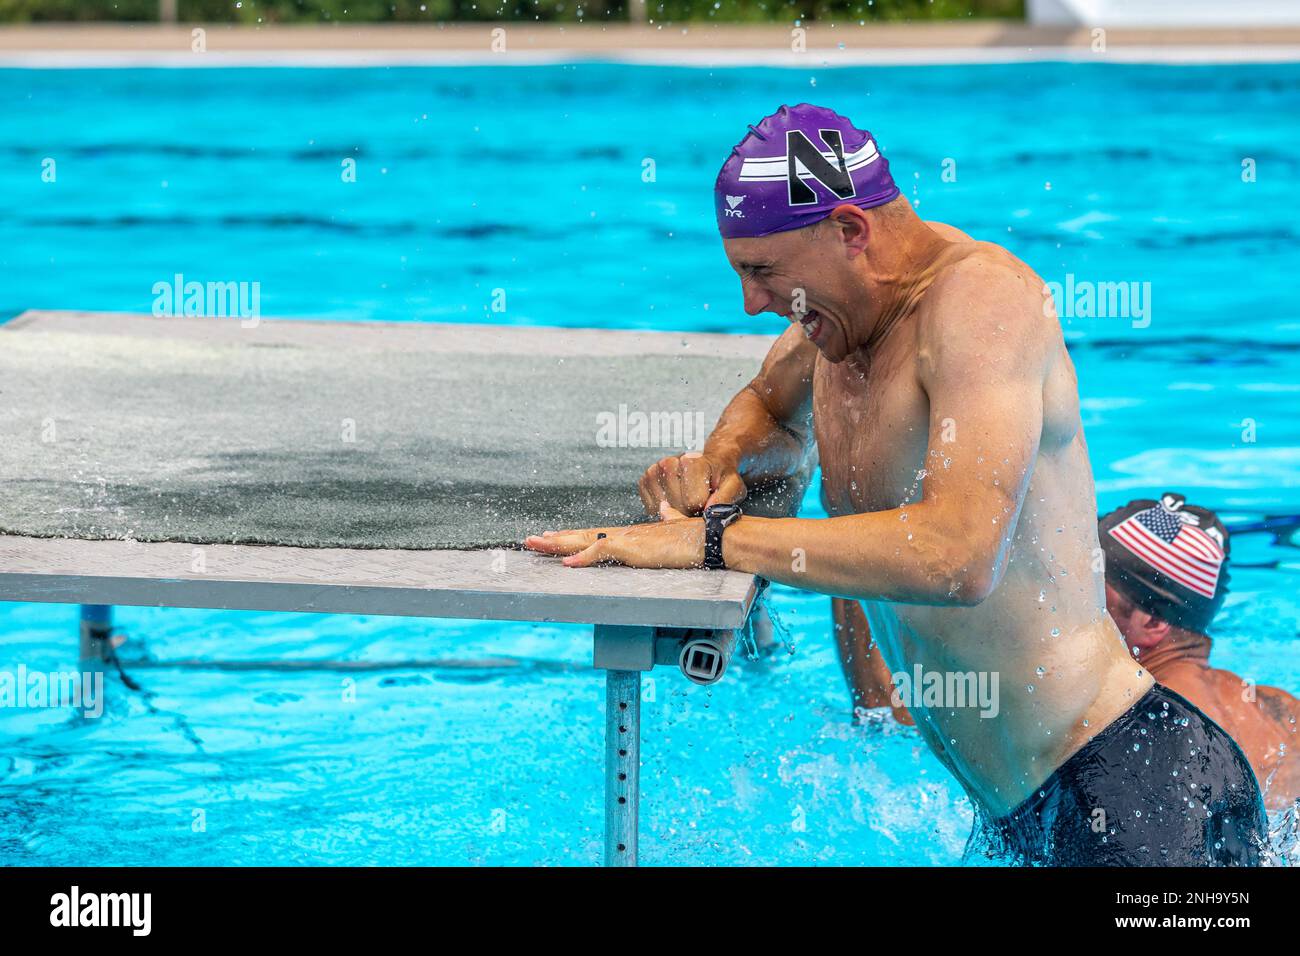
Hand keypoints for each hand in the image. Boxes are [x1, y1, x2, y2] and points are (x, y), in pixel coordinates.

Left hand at [524, 502, 704, 568]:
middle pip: (583, 536)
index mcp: (633, 534)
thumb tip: (665, 509)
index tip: (554, 534)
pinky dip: (584, 557)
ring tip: (535, 543)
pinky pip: (603, 552)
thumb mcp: (677, 527)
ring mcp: (628, 540)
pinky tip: (567, 563)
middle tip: (530, 539)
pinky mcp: (634, 549)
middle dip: (555, 539)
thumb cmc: (697, 536)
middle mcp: (625, 534)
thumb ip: (669, 519)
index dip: (573, 535)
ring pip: (585, 541)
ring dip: (559, 544)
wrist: (710, 536)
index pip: (595, 534)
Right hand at [638, 450, 746, 516]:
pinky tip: (675, 501)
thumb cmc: (720, 478)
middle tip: (699, 502)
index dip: (704, 509)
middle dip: (690, 512)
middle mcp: (669, 462)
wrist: (707, 466)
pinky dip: (663, 512)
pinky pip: (650, 509)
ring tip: (687, 500)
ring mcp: (653, 471)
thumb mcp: (733, 487)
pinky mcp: (644, 481)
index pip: (693, 502)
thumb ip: (724, 498)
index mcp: (692, 460)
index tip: (709, 501)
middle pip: (677, 507)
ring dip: (676, 512)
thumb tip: (707, 511)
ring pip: (662, 509)